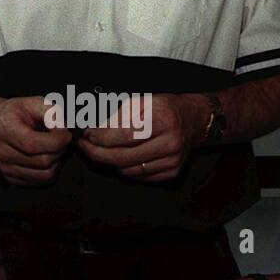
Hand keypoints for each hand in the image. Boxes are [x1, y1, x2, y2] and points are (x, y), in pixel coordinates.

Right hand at [0, 96, 72, 184]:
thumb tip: (63, 129)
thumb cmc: (18, 113)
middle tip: (62, 140)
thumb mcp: (35, 102)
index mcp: (6, 130)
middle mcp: (3, 152)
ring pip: (45, 175)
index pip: (34, 144)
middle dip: (60, 151)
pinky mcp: (12, 178)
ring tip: (55, 149)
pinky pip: (41, 182)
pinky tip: (47, 156)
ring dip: (57, 162)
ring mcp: (6, 168)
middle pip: (43, 162)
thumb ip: (51, 112)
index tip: (66, 133)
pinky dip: (50, 170)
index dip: (57, 141)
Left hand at [76, 93, 203, 181]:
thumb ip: (119, 116)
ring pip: (129, 170)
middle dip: (98, 153)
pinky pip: (140, 177)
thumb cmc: (165, 108)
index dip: (101, 138)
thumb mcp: (143, 102)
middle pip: (123, 157)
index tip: (87, 135)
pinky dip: (126, 168)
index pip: (124, 135)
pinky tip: (121, 157)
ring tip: (101, 150)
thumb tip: (96, 132)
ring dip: (110, 162)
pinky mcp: (172, 172)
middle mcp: (170, 143)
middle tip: (84, 147)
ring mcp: (172, 161)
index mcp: (163, 120)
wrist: (195, 120)